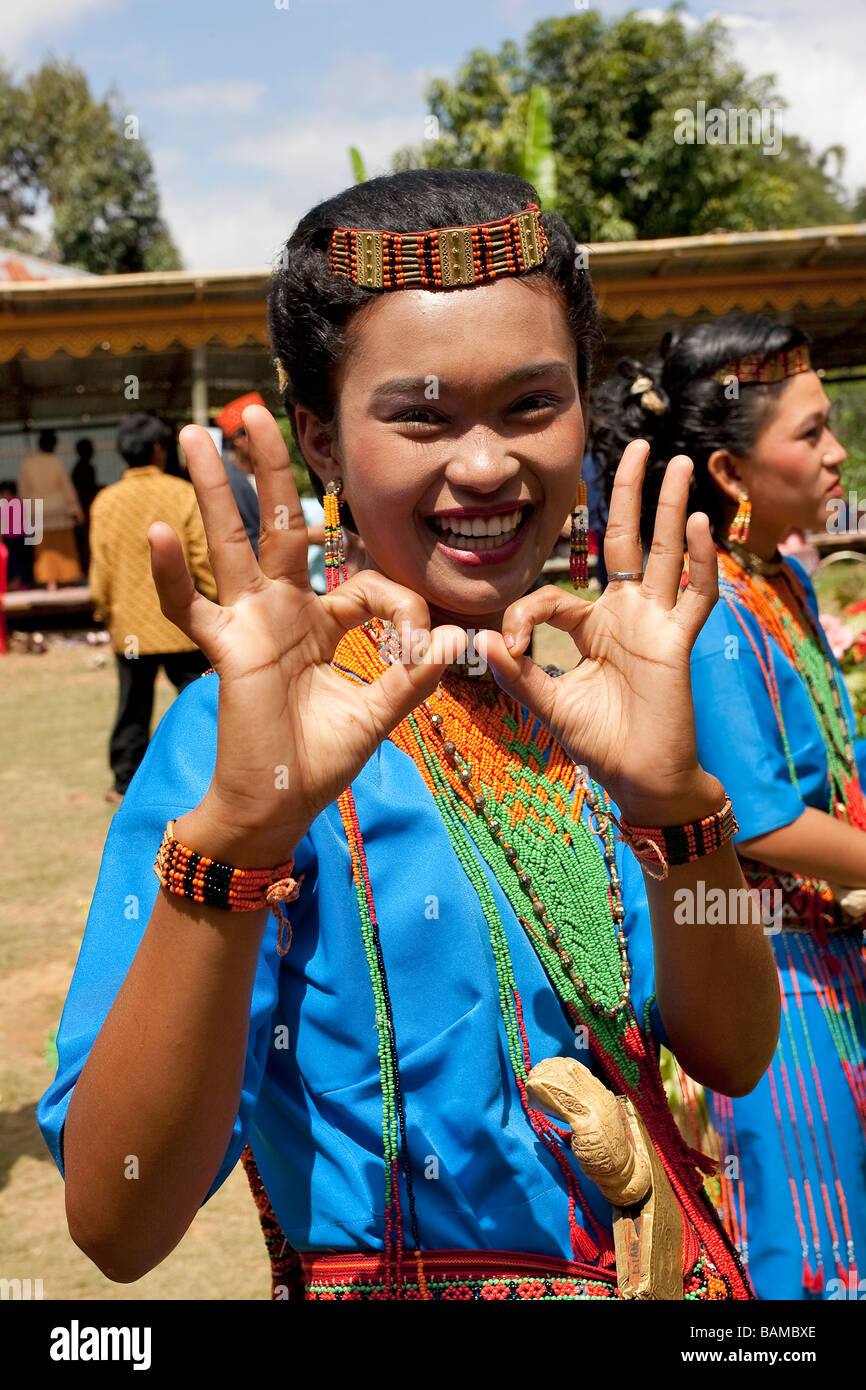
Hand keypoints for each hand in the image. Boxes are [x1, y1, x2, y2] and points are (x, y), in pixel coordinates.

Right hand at [148, 405, 466, 862]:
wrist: (278, 804)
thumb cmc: (322, 759)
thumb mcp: (379, 714)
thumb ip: (413, 677)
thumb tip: (456, 637)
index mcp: (322, 622)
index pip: (364, 581)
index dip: (401, 604)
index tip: (422, 647)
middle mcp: (282, 611)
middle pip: (280, 525)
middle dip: (269, 469)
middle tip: (252, 412)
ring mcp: (250, 625)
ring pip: (232, 543)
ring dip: (216, 488)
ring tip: (196, 434)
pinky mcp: (227, 651)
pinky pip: (193, 608)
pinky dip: (173, 575)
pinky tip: (159, 529)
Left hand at [476, 441, 721, 825]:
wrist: (641, 780)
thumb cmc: (600, 742)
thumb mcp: (549, 705)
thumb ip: (518, 675)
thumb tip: (482, 641)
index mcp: (592, 628)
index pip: (553, 596)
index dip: (524, 615)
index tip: (508, 648)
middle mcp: (626, 616)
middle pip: (627, 541)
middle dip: (630, 494)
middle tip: (637, 445)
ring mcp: (656, 624)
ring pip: (666, 554)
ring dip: (670, 508)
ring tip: (678, 461)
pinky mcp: (677, 643)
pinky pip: (694, 596)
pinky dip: (699, 562)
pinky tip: (696, 524)